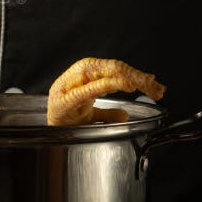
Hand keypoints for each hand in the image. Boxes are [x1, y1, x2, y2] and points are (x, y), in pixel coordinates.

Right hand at [47, 58, 165, 125]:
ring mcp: (70, 86)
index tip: (152, 81)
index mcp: (84, 77)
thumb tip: (125, 114)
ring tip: (141, 83)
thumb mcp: (92, 116)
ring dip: (124, 77)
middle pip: (110, 67)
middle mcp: (78, 76)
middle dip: (134, 75)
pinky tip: (119, 84)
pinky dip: (104, 84)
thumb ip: (107, 113)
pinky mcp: (66, 99)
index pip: (112, 67)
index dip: (133, 71)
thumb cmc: (66, 121)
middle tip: (154, 86)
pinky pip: (87, 89)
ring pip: (101, 73)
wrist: (48, 133)